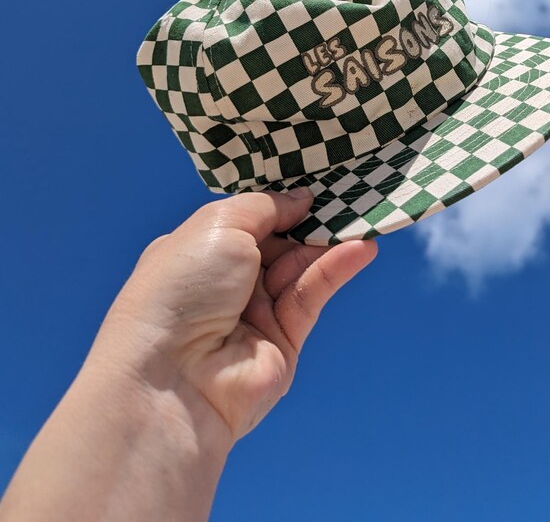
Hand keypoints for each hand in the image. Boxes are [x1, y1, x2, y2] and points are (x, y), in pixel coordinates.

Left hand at [93, 189, 376, 444]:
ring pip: (300, 269)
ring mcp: (255, 315)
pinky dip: (336, 270)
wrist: (172, 378)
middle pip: (279, 244)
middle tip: (349, 194)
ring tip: (365, 217)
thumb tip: (302, 198)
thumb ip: (267, 207)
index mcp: (201, 252)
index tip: (315, 183)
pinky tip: (361, 248)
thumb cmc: (184, 286)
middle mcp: (227, 283)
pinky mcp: (284, 342)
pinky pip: (312, 297)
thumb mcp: (220, 224)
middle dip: (310, 221)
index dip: (279, 204)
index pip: (249, 221)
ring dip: (330, 243)